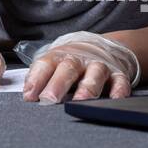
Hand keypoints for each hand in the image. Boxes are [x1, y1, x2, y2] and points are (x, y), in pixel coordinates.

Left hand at [21, 31, 139, 103]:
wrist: (99, 46)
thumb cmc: (69, 61)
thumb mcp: (53, 64)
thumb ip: (40, 78)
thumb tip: (27, 96)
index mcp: (59, 56)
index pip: (45, 65)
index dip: (36, 80)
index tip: (29, 96)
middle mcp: (79, 59)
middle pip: (68, 68)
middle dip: (58, 84)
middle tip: (49, 99)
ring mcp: (98, 65)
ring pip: (94, 73)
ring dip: (87, 87)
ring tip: (79, 101)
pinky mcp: (117, 74)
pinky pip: (120, 82)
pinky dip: (118, 90)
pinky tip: (114, 99)